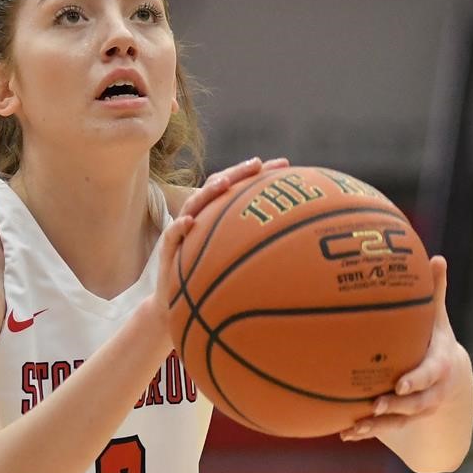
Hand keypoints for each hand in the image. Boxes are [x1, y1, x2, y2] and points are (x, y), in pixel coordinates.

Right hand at [148, 155, 290, 327]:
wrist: (178, 308)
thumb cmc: (211, 284)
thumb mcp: (238, 265)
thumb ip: (259, 250)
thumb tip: (304, 249)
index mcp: (218, 217)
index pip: (239, 187)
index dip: (260, 174)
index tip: (284, 164)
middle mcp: (200, 218)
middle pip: (217, 187)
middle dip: (237, 173)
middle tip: (257, 163)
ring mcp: (181, 232)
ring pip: (193, 205)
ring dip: (208, 193)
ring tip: (224, 184)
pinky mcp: (168, 250)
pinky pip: (172, 236)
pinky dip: (179, 227)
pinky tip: (190, 223)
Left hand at [342, 256, 467, 441]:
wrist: (450, 382)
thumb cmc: (435, 342)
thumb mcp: (438, 320)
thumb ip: (435, 292)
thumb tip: (436, 256)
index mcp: (440, 366)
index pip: (432, 375)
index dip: (418, 380)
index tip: (400, 384)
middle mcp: (433, 392)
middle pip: (418, 404)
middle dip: (397, 406)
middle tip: (375, 404)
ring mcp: (419, 410)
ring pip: (401, 421)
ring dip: (378, 426)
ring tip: (355, 426)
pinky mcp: (405, 421)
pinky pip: (387, 430)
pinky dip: (367, 432)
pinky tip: (344, 432)